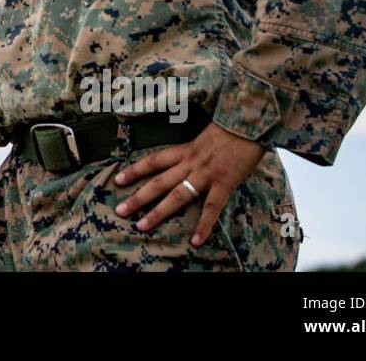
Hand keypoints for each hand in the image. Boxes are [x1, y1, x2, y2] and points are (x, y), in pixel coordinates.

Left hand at [112, 123, 265, 246]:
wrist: (248, 124)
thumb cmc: (227, 131)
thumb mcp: (202, 138)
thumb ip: (191, 153)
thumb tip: (182, 165)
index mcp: (184, 150)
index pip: (153, 161)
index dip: (134, 171)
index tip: (117, 181)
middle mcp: (190, 163)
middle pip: (158, 182)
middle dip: (138, 197)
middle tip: (120, 210)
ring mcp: (206, 174)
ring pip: (177, 196)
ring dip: (159, 213)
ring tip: (143, 226)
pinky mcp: (224, 183)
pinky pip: (211, 208)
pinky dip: (204, 225)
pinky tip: (196, 240)